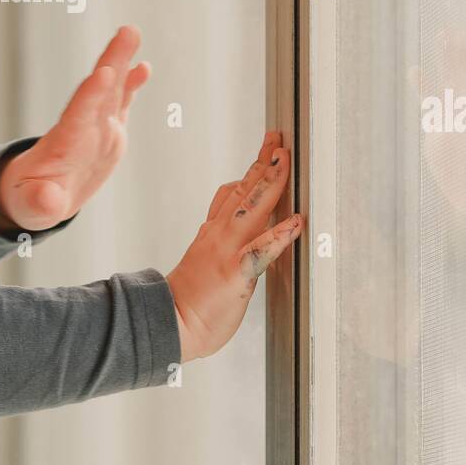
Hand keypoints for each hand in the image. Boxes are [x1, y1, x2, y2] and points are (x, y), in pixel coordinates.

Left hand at [0, 26, 150, 232]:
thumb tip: (47, 201)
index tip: (104, 71)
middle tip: (127, 31)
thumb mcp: (31, 209)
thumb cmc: (31, 202)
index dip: (91, 95)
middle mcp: (82, 128)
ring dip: (121, 61)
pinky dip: (131, 84)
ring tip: (132, 32)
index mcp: (65, 145)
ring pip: (112, 89)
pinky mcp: (108, 131)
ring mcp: (96, 127)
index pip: (79, 115)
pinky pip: (121, 103)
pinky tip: (144, 66)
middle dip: (112, 60)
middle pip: (99, 90)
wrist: (38, 196)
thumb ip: (40, 203)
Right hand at [167, 131, 301, 361]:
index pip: (234, 192)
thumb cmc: (191, 298)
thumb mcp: (204, 256)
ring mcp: (227, 251)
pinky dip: (280, 235)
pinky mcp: (235, 273)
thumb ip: (220, 235)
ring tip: (285, 161)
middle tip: (279, 139)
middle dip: (264, 161)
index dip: (253, 168)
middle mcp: (220, 235)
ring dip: (270, 182)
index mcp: (214, 232)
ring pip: (251, 209)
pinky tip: (296, 223)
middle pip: (244, 190)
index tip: (268, 148)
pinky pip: (260, 251)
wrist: (169, 324)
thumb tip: (235, 217)